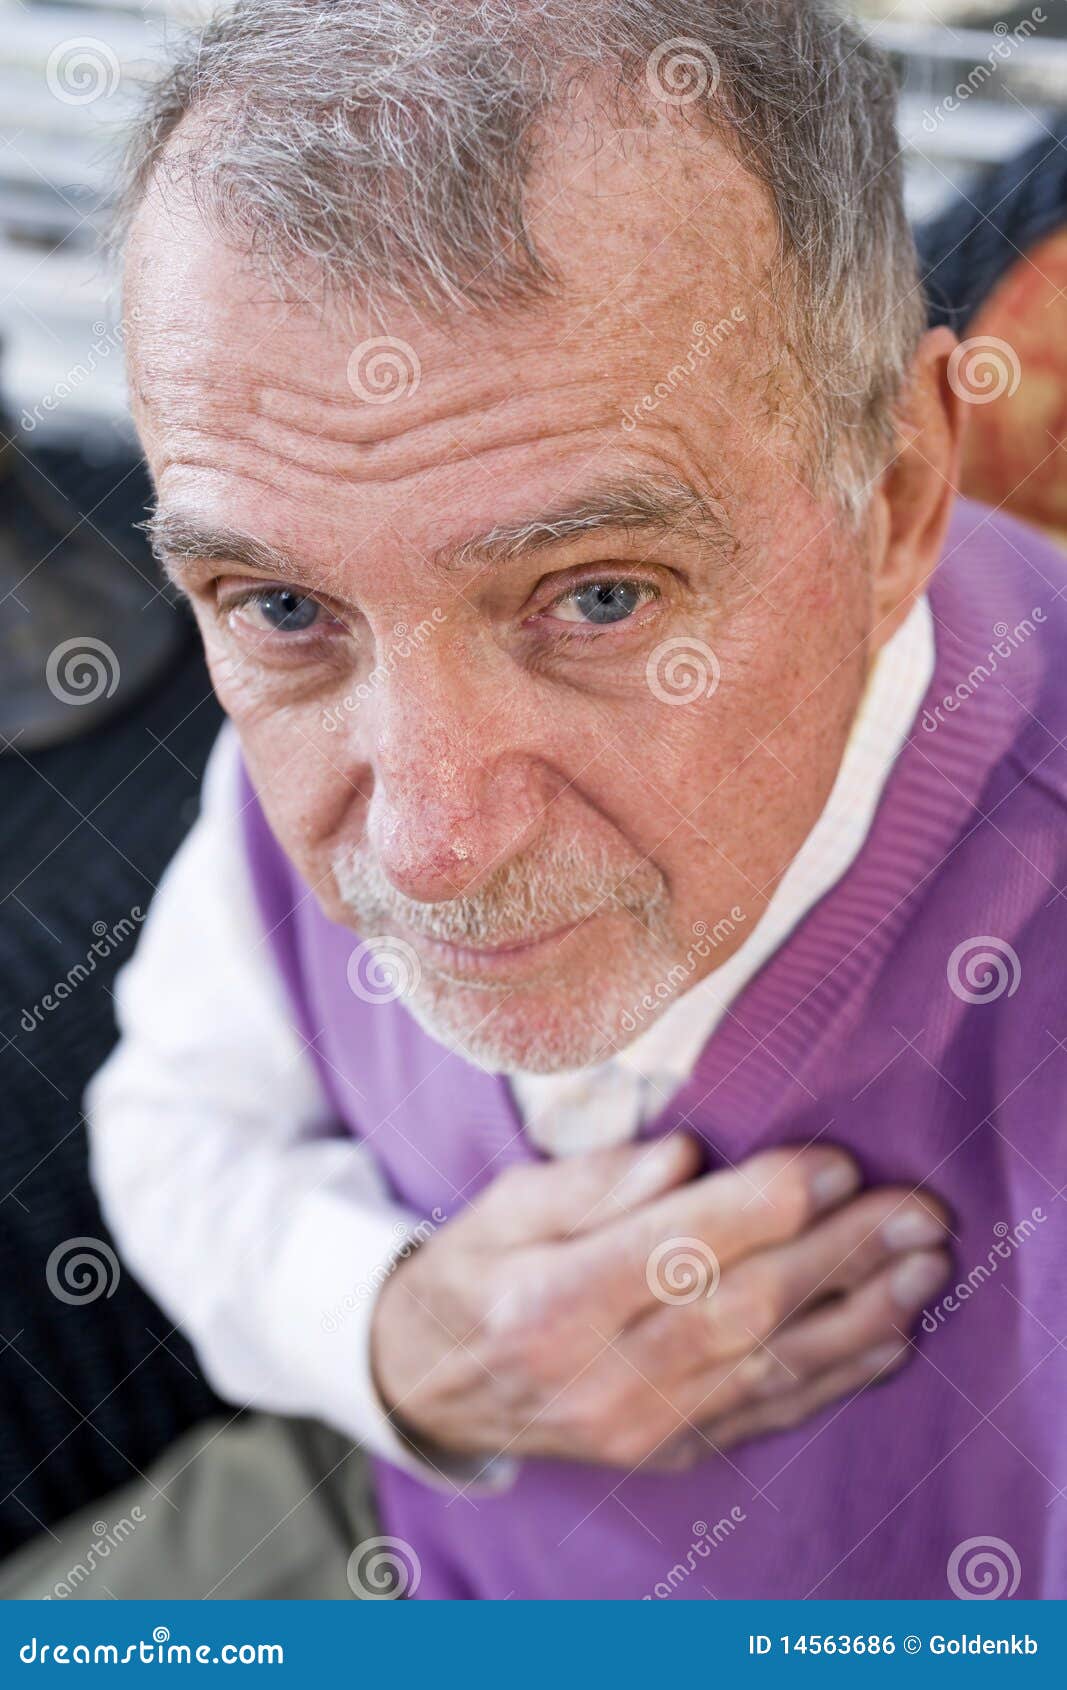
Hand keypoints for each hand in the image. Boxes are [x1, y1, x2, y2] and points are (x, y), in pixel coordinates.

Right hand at [370, 1136, 949, 1471]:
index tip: (834, 1164)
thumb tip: (684, 1156)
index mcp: (550, 1300)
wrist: (430, 1383)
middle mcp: (598, 1376)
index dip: (765, 1207)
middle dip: (840, 1256)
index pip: (676, 1250)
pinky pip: (765, 1413)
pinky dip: (834, 1375)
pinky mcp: (666, 1452)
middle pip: (741, 1310)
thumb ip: (592, 1180)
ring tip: (924, 1267)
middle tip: (915, 1209)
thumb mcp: (504, 1203)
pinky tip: (886, 1335)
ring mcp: (637, 1427)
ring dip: (860, 1316)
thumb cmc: (476, 1270)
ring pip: (769, 1368)